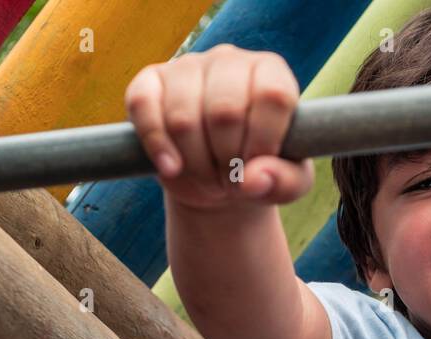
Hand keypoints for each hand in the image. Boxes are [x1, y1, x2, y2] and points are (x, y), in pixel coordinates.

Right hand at [124, 45, 314, 211]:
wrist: (216, 179)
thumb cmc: (257, 172)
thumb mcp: (287, 186)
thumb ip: (284, 182)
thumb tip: (253, 178)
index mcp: (270, 72)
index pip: (272, 94)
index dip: (263, 141)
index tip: (256, 168)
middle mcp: (228, 60)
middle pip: (225, 110)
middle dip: (227, 160)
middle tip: (229, 180)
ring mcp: (185, 67)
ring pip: (183, 117)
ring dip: (195, 163)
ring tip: (207, 178)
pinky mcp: (148, 84)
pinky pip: (143, 106)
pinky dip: (157, 145)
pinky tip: (171, 168)